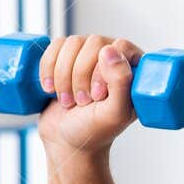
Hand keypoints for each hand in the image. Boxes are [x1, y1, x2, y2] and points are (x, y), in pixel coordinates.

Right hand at [36, 34, 143, 159]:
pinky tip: (50, 88)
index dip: (103, 69)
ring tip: (68, 101)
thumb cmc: (95, 130)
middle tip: (81, 102)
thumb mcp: (113, 113)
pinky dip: (48, 67)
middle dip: (80, 75)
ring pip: (72, 43)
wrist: (67, 140)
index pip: (120, 47)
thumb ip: (120, 84)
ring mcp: (90, 56)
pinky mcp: (66, 58)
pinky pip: (54, 46)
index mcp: (135, 69)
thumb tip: (110, 49)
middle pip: (94, 43)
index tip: (97, 96)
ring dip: (63, 74)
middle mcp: (115, 58)